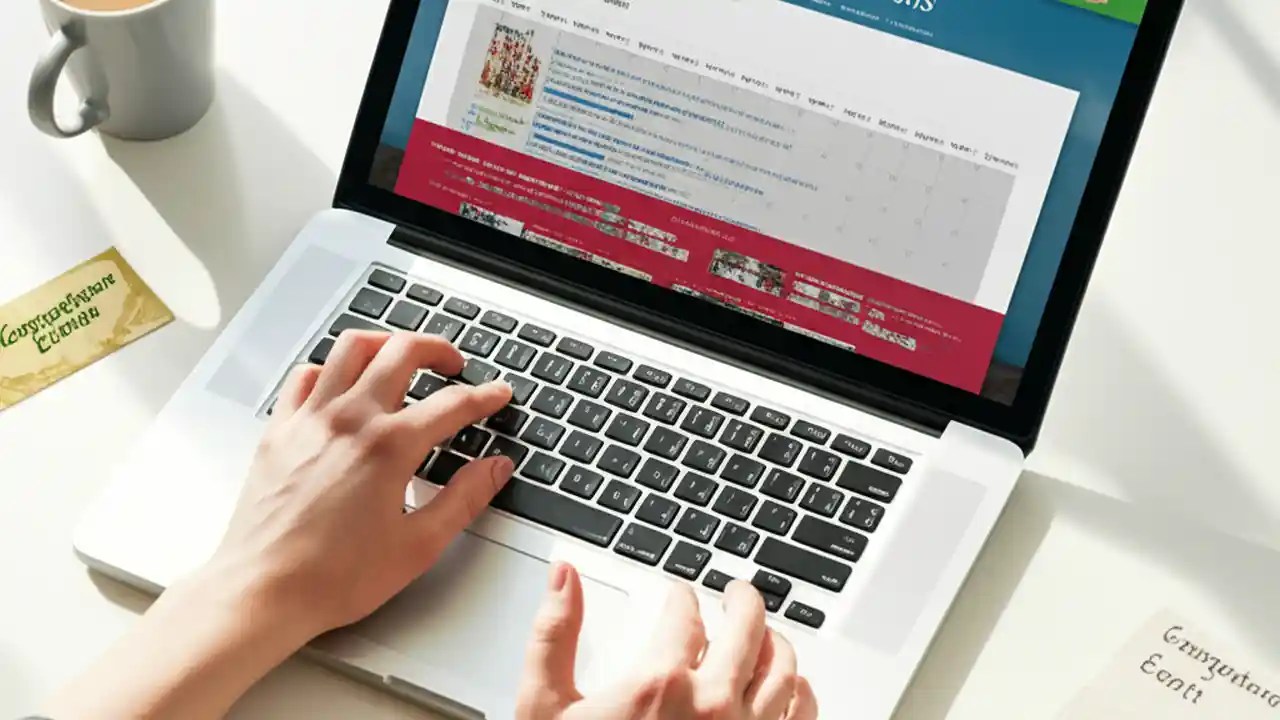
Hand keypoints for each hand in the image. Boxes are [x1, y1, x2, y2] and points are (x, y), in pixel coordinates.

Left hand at [44, 330, 516, 719]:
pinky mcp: (280, 429)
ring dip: (385, 344)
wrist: (263, 591)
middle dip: (438, 349)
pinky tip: (342, 384)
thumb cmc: (333, 577)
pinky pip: (307, 376)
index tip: (498, 395)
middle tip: (454, 365)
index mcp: (390, 447)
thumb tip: (494, 469)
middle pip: (402, 351)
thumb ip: (464, 499)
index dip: (485, 396)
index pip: (453, 403)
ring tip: (402, 356)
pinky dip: (332, 369)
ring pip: (351, 348)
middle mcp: (349, 420)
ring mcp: (310, 419)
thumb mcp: (418, 546)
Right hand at [516, 563, 818, 719]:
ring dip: (775, 640)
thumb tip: (564, 574)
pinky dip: (801, 691)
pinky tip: (792, 684)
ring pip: (785, 666)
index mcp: (659, 681)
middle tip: (735, 593)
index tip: (679, 594)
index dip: (681, 594)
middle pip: (748, 624)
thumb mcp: (546, 708)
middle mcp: (713, 703)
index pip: (684, 611)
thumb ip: (553, 634)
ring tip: (765, 633)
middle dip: (740, 599)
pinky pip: (802, 714)